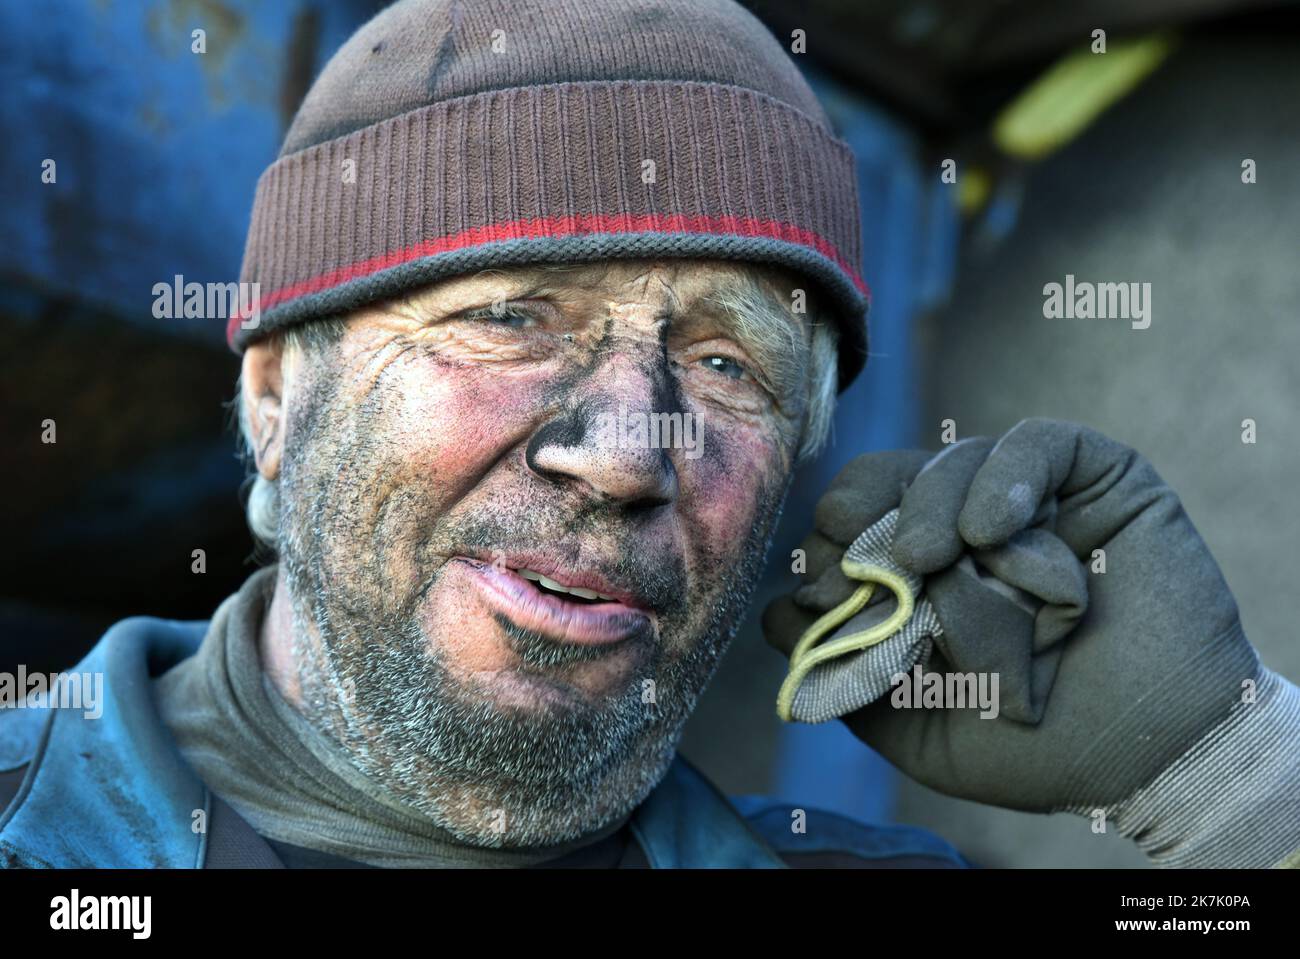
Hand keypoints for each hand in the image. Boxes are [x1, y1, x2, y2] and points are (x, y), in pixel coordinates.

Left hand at [764, 419, 1260, 814]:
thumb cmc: (1031, 746)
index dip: (830, 539)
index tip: (821, 584)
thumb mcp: (914, 725)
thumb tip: (771, 614)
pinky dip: (1005, 475)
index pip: (855, 521)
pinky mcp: (1099, 477)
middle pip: (893, 476)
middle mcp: (973, 525)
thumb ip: (845, 669)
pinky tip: (990, 530)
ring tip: (929, 558)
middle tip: (867, 557)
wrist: (1151, 757)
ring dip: (933, 502)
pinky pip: (1037, 444)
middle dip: (866, 507)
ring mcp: (1034, 498)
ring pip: (956, 457)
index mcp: (926, 572)